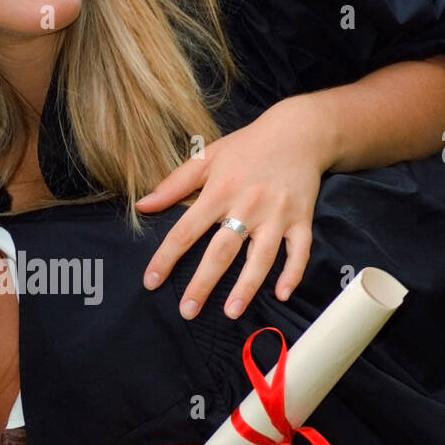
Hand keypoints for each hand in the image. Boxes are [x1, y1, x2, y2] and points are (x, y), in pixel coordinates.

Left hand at [137, 98, 331, 318]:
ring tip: (231, 312)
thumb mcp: (207, 158)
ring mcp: (277, 215)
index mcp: (219, 191)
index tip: (151, 281)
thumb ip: (173, 184)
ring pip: (261, 257)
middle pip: (222, 251)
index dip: (166, 257)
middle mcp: (248, 206)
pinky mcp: (302, 219)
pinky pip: (299, 251)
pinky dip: (293, 273)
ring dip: (247, 286)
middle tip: (188, 311)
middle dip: (203, 283)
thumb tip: (142, 206)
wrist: (298, 133)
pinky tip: (281, 295)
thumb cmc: (247, 147)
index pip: (186, 230)